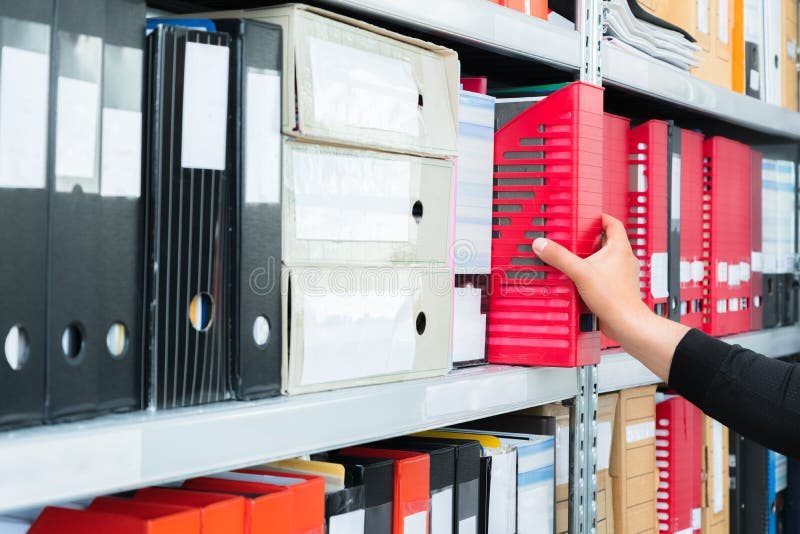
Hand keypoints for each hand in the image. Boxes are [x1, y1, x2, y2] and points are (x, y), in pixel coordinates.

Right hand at [531, 213, 689, 381]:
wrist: (626, 323)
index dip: (601, 217)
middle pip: (608, 241)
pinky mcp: (618, 288)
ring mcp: (623, 274)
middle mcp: (624, 259)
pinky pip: (605, 274)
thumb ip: (560, 257)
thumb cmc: (614, 298)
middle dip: (591, 239)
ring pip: (606, 259)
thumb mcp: (580, 273)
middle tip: (574, 238)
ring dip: (591, 257)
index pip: (613, 223)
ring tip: (574, 259)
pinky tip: (579, 280)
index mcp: (620, 248)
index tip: (589, 216)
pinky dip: (593, 273)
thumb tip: (542, 244)